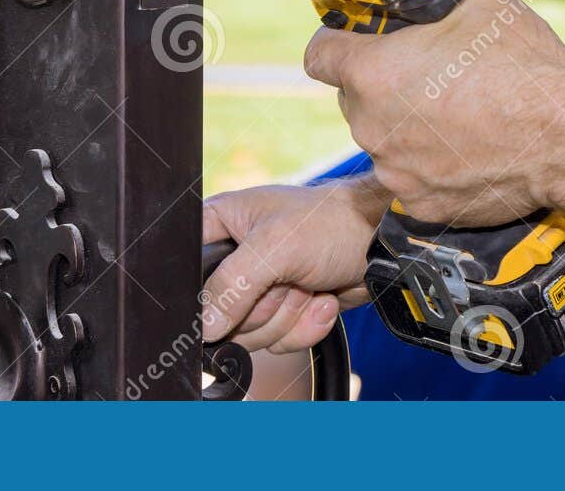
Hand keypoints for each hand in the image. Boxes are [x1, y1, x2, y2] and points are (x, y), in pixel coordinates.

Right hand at [201, 178, 385, 352]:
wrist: (380, 245)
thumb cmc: (332, 222)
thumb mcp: (276, 246)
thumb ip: (233, 284)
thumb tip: (206, 327)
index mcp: (222, 225)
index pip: (184, 266)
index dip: (202, 290)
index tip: (235, 293)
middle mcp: (236, 258)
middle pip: (217, 314)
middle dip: (260, 306)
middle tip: (286, 280)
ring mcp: (260, 288)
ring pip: (249, 333)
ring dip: (287, 315)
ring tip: (307, 283)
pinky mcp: (284, 310)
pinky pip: (278, 340)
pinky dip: (305, 326)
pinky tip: (321, 298)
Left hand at [303, 0, 564, 226]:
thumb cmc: (524, 63)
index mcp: (372, 70)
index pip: (318, 54)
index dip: (339, 43)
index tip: (361, 42)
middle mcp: (371, 124)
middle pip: (353, 97)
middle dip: (379, 83)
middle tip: (426, 73)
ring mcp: (394, 169)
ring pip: (382, 138)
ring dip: (405, 124)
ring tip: (456, 111)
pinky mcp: (420, 204)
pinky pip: (410, 176)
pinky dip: (429, 163)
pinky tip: (467, 146)